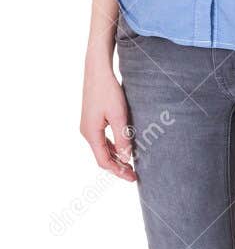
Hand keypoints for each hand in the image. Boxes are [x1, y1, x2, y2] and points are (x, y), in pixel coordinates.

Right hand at [80, 55, 135, 181]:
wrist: (97, 71)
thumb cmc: (108, 91)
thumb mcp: (119, 115)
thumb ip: (122, 137)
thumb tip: (126, 158)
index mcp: (91, 133)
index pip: (104, 161)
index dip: (118, 171)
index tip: (133, 177)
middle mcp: (87, 132)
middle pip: (102, 157)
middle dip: (118, 167)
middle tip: (134, 175)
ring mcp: (88, 126)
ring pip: (102, 149)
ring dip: (116, 158)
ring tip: (131, 164)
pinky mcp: (92, 120)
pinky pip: (102, 140)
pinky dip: (112, 147)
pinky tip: (124, 148)